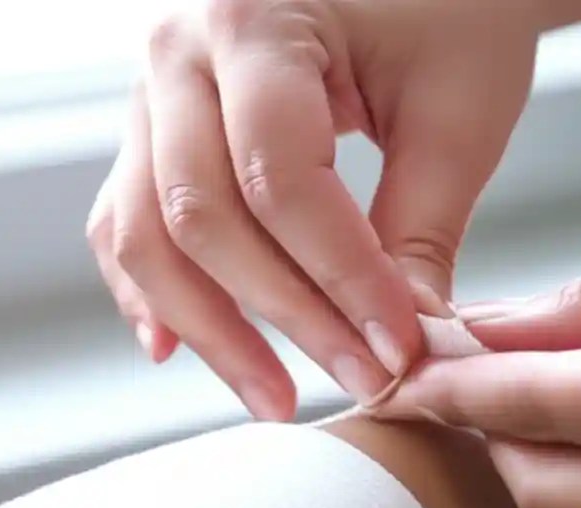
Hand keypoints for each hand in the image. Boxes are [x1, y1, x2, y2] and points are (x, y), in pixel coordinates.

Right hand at [86, 0, 549, 418]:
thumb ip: (418, 232)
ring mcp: (149, 93)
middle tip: (355, 380)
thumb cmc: (446, 14)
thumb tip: (402, 352)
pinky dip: (149, 293)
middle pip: (199, 215)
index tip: (397, 348)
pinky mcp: (149, 135)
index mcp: (255, 17)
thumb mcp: (455, 112)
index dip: (339, 276)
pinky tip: (177, 350)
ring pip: (146, 234)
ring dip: (208, 328)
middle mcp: (178, 52)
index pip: (279, 177)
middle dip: (280, 314)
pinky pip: (126, 225)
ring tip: (274, 396)